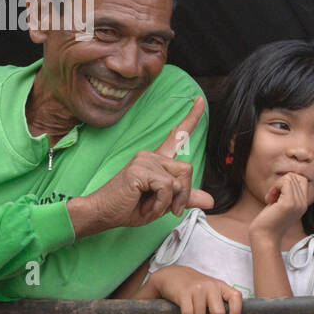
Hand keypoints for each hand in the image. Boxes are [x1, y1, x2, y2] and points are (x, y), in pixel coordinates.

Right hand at [68, 97, 213, 237]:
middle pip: (186, 169)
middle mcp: (151, 156)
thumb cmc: (129, 207)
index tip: (200, 100)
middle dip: (182, 195)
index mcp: (157, 161)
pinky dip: (160, 204)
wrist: (102, 213)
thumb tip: (211, 200)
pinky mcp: (139, 169)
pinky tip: (145, 206)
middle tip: (168, 209)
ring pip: (178, 181)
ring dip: (169, 202)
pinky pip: (166, 188)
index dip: (191, 118)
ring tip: (150, 207)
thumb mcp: (163, 204)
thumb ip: (185, 198)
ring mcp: (144, 160)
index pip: (177, 136)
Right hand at [145, 264, 242, 313]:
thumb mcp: (211, 289)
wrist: (172, 275)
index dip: (236, 311)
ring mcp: (197, 289)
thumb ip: (219, 301)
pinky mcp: (183, 294)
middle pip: (219, 312)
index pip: (235, 297)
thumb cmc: (194, 286)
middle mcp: (210, 286)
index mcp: (220, 286)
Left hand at [248, 172, 309, 244]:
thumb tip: (287, 177)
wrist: (265, 237)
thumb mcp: (281, 204)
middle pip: (296, 176)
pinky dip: (274, 188)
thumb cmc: (269, 221)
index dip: (288, 182)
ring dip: (276, 185)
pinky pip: (284, 183)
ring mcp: (298, 203)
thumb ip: (287, 193)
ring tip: (271, 199)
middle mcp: (303, 203)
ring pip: (290, 178)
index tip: (278, 194)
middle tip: (273, 196)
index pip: (302, 180)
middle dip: (281, 182)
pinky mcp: (289, 204)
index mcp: (303, 204)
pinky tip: (269, 200)